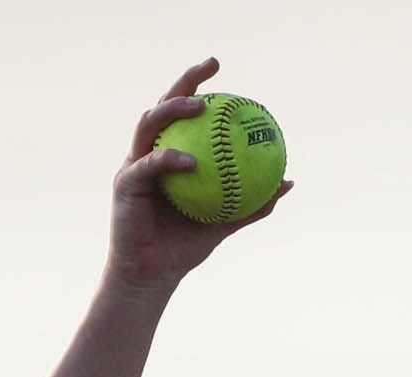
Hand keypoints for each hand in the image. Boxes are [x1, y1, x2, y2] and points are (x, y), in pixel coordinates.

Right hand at [106, 59, 290, 292]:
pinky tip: (190, 162)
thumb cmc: (183, 247)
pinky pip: (147, 166)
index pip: (184, 112)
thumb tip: (287, 182)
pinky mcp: (124, 184)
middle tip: (211, 66)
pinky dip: (168, 161)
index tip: (221, 69)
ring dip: (172, 110)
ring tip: (199, 107)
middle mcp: (148, 152)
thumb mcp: (225, 223)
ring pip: (149, 124)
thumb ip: (252, 202)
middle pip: (163, 105)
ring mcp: (133, 165)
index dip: (199, 85)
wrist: (152, 276)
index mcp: (170, 154)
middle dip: (185, 80)